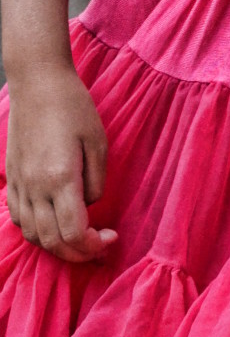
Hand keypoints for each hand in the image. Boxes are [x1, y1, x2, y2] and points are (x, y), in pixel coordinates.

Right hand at [5, 61, 116, 261]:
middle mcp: (35, 187)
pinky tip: (53, 222)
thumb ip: (97, 181)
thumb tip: (90, 205)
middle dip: (77, 254)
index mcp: (60, 177)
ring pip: (32, 235)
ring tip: (78, 239)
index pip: (74, 232)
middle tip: (98, 248)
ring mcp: (20, 184)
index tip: (110, 238)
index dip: (93, 246)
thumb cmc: (73, 106)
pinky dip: (36, 231)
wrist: (37, 82)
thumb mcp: (99, 141)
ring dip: (56, 246)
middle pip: (51, 242)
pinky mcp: (11, 178)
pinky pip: (19, 218)